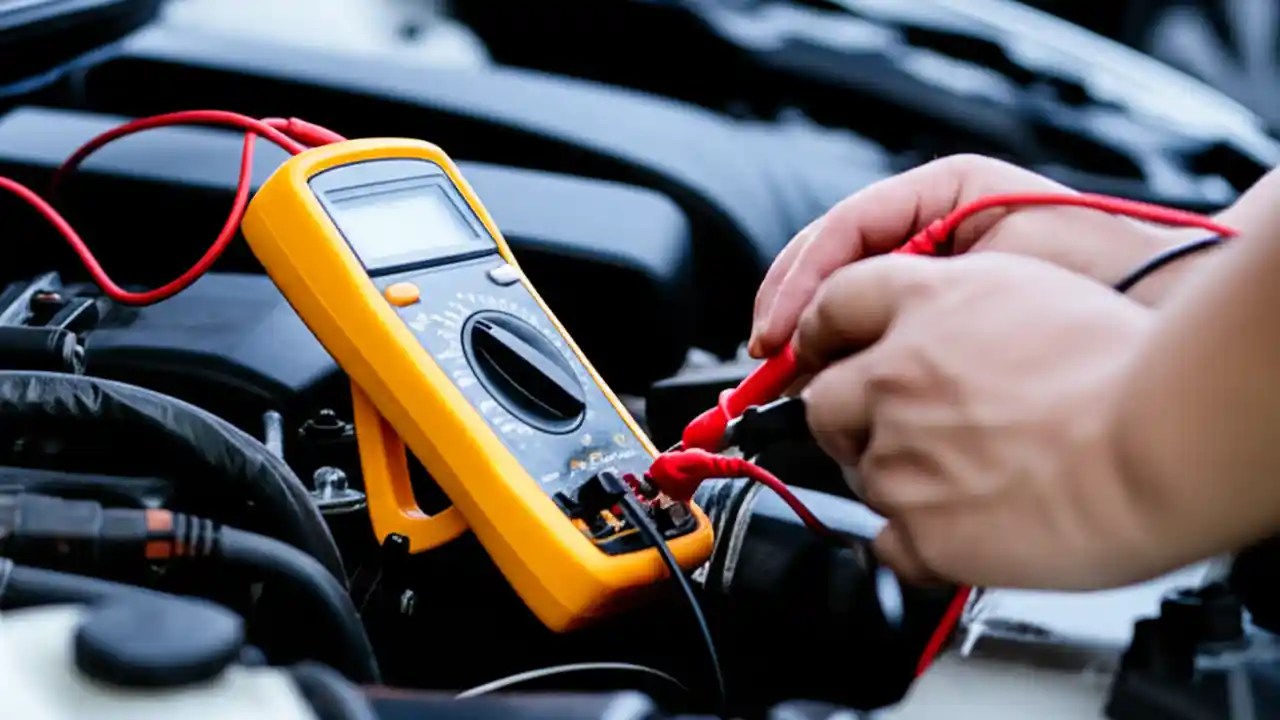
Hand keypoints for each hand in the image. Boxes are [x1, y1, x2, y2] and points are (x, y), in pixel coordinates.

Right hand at [750, 154, 1212, 358]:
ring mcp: (932, 278)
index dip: (799, 283)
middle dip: (793, 313)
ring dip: (811, 342)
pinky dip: (849, 364)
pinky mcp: (941, 322)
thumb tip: (829, 317)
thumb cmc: (1095, 266)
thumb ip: (904, 269)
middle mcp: (928, 233)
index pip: (842, 233)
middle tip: (767, 359)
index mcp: (939, 195)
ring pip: (845, 306)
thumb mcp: (991, 246)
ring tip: (788, 379)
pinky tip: (834, 388)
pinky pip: (877, 338)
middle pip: (830, 268)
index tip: (776, 332)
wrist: (1159, 313)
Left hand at [796, 252, 1175, 589]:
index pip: (832, 303)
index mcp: (924, 303)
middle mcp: (893, 375)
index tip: (822, 348)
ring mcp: (898, 455)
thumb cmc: (1127, 366)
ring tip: (972, 481)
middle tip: (904, 430)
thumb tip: (940, 329)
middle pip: (825, 400)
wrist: (1158, 442)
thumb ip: (963, 306)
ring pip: (860, 473)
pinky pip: (888, 542)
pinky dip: (917, 542)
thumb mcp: (1034, 289)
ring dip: (898, 480)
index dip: (822, 331)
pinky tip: (964, 529)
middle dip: (852, 417)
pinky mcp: (918, 528)